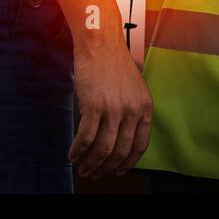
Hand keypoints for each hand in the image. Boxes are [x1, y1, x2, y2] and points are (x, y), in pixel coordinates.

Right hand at [68, 37, 152, 178]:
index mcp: (145, 107)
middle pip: (121, 151)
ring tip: (83, 169)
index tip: (119, 171)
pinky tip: (72, 155)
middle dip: (107, 168)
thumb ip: (133, 109)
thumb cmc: (114, 63)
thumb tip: (124, 134)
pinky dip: (77, 151)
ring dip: (91, 164)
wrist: (101, 44)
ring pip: (103, 149)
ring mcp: (113, 109)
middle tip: (96, 174)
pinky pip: (86, 138)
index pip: (140, 145)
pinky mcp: (93, 106)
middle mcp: (132, 110)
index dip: (128, 162)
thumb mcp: (135, 88)